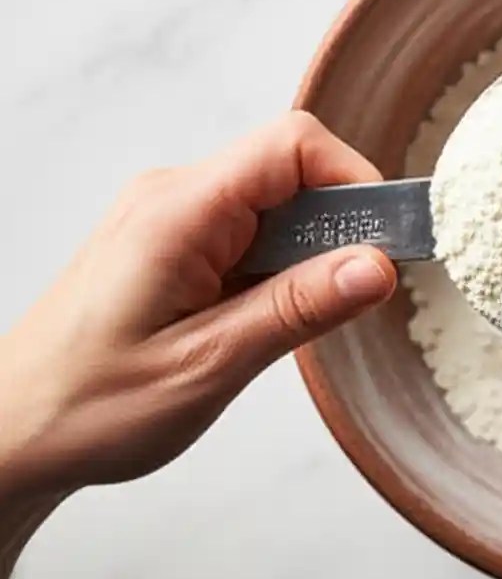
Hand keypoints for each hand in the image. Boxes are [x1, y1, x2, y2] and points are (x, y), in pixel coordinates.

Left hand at [0, 110, 396, 497]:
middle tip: (354, 297)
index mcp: (177, 212)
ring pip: (277, 205)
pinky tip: (268, 320)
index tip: (387, 241)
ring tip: (295, 322)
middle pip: (291, 170)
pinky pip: (253, 232)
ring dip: (310, 254)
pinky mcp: (176, 245)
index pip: (292, 146)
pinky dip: (282, 269)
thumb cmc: (88, 406)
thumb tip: (377, 267)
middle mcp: (174, 198)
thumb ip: (297, 309)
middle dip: (340, 227)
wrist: (10, 433)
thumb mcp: (208, 365)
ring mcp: (173, 219)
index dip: (355, 179)